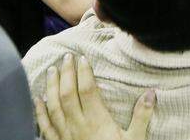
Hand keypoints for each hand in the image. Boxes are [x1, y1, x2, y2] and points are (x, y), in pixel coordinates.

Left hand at [35, 55, 154, 139]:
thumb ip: (142, 116)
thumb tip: (151, 93)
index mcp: (98, 123)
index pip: (87, 91)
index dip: (84, 73)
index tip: (83, 58)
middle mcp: (78, 127)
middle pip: (67, 95)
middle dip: (66, 74)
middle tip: (66, 56)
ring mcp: (66, 137)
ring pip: (54, 107)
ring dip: (51, 87)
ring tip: (52, 69)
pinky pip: (46, 127)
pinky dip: (40, 112)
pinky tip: (38, 99)